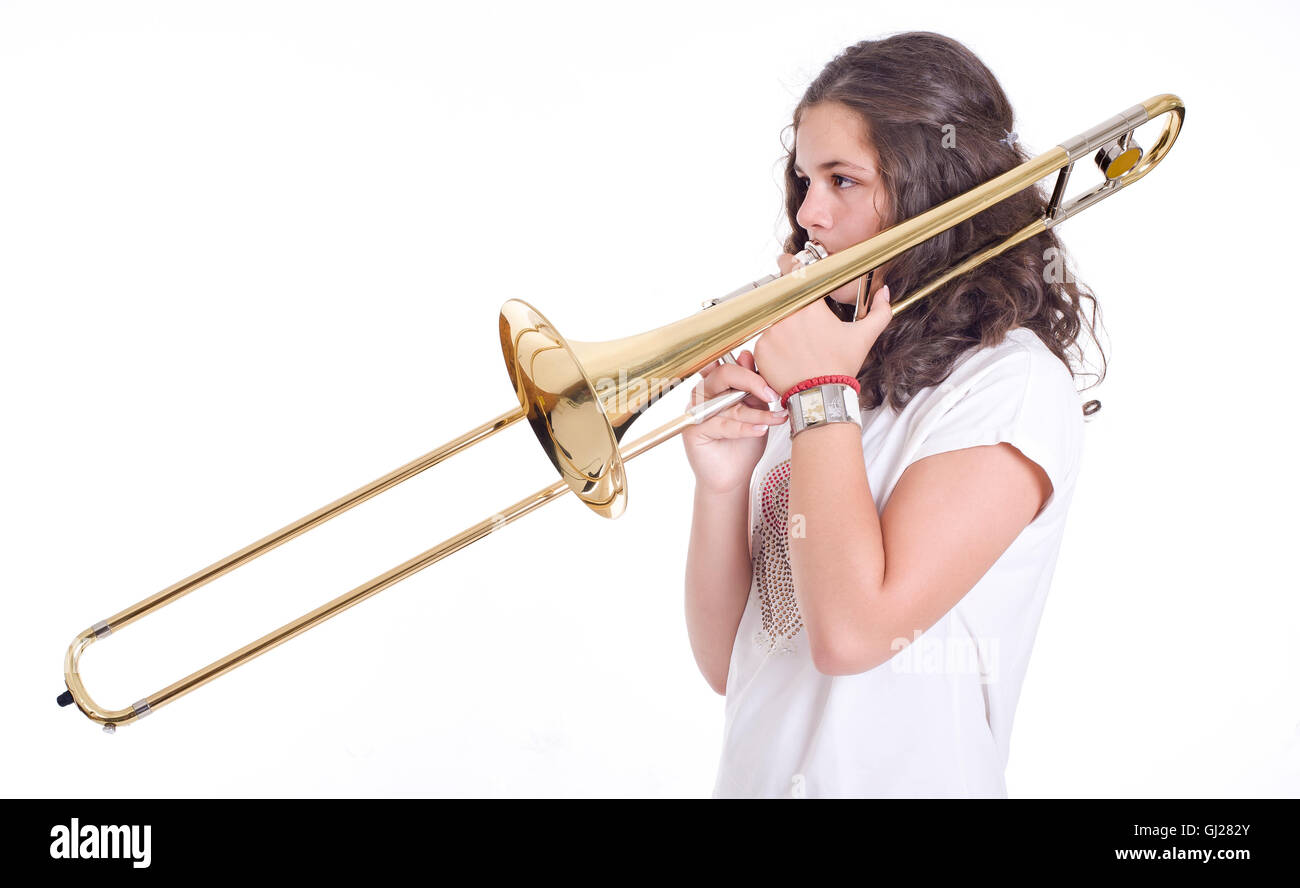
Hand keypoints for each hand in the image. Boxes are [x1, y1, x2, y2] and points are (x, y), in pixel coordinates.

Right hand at [681, 349, 786, 494]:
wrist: (734, 475)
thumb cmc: (744, 443)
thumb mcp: (755, 409)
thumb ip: (752, 386)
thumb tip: (747, 355)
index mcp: (717, 384)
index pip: (729, 364)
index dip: (750, 368)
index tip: (773, 378)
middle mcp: (703, 393)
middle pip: (723, 374)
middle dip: (752, 382)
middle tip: (773, 395)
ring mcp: (696, 410)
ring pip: (728, 403)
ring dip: (757, 412)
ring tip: (777, 418)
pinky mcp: (693, 430)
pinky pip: (722, 425)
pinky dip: (744, 428)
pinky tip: (760, 430)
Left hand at [755, 255, 892, 396]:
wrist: (821, 396)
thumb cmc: (840, 366)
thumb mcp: (864, 336)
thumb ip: (880, 311)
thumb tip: (885, 292)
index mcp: (809, 305)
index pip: (792, 271)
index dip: (788, 264)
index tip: (786, 263)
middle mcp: (786, 315)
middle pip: (781, 296)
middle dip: (787, 302)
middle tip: (797, 315)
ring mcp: (770, 332)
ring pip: (772, 319)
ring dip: (781, 325)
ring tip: (796, 344)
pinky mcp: (760, 349)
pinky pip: (763, 339)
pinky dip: (773, 345)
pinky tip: (787, 356)